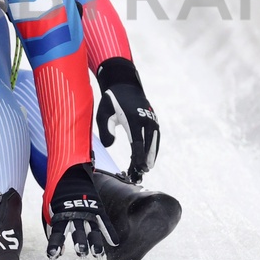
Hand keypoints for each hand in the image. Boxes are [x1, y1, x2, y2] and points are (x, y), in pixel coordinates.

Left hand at [45, 163, 116, 258]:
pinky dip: (110, 232)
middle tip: (81, 252)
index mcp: (60, 215)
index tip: (52, 256)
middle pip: (77, 231)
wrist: (69, 173)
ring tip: (97, 254)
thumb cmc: (56, 196)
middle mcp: (74, 214)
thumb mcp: (49, 210)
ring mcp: (87, 211)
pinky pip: (105, 221)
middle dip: (79, 242)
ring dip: (95, 242)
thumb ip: (52, 228)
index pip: (56, 233)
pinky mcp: (97, 208)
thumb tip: (60, 252)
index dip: (54, 245)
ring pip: (92, 229)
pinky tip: (114, 243)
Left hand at [95, 57, 158, 182]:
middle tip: (141, 174)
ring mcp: (152, 120)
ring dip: (151, 156)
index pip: (138, 143)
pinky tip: (150, 157)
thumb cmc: (111, 101)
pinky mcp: (153, 120)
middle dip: (145, 160)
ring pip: (154, 142)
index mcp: (134, 119)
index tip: (137, 168)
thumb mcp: (104, 112)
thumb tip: (109, 145)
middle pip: (147, 145)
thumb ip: (106, 129)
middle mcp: (146, 120)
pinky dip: (154, 148)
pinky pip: (155, 137)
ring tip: (147, 169)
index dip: (138, 158)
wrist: (125, 85)